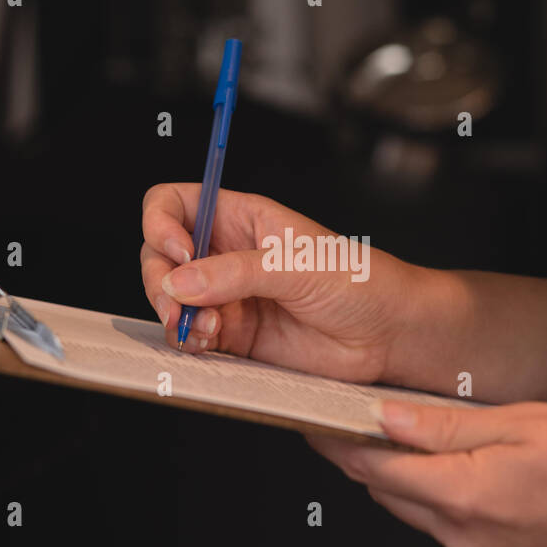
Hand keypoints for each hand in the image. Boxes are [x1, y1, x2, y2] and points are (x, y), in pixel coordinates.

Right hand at [140, 183, 423, 382]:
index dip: (161, 223)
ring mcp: (228, 297)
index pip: (175, 204)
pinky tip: (212, 342)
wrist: (387, 335)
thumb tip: (181, 281)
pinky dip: (190, 341)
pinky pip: (192, 336)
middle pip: (161, 256)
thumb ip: (235, 273)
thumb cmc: (359, 282)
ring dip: (174, 314)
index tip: (178, 251)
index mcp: (241, 218)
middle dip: (159, 279)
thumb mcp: (297, 264)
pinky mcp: (235, 336)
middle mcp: (227, 255)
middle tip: (178, 304)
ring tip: (205, 328)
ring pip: (171, 299)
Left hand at [307, 400, 546, 546]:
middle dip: (377, 462)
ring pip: (431, 520)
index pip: (376, 470)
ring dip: (422, 486)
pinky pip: (465, 542)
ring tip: (444, 446)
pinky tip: (490, 484)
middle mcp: (469, 541)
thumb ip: (444, 426)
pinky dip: (460, 512)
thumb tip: (385, 419)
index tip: (321, 425)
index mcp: (465, 496)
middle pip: (396, 498)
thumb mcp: (524, 421)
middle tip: (371, 425)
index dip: (343, 443)